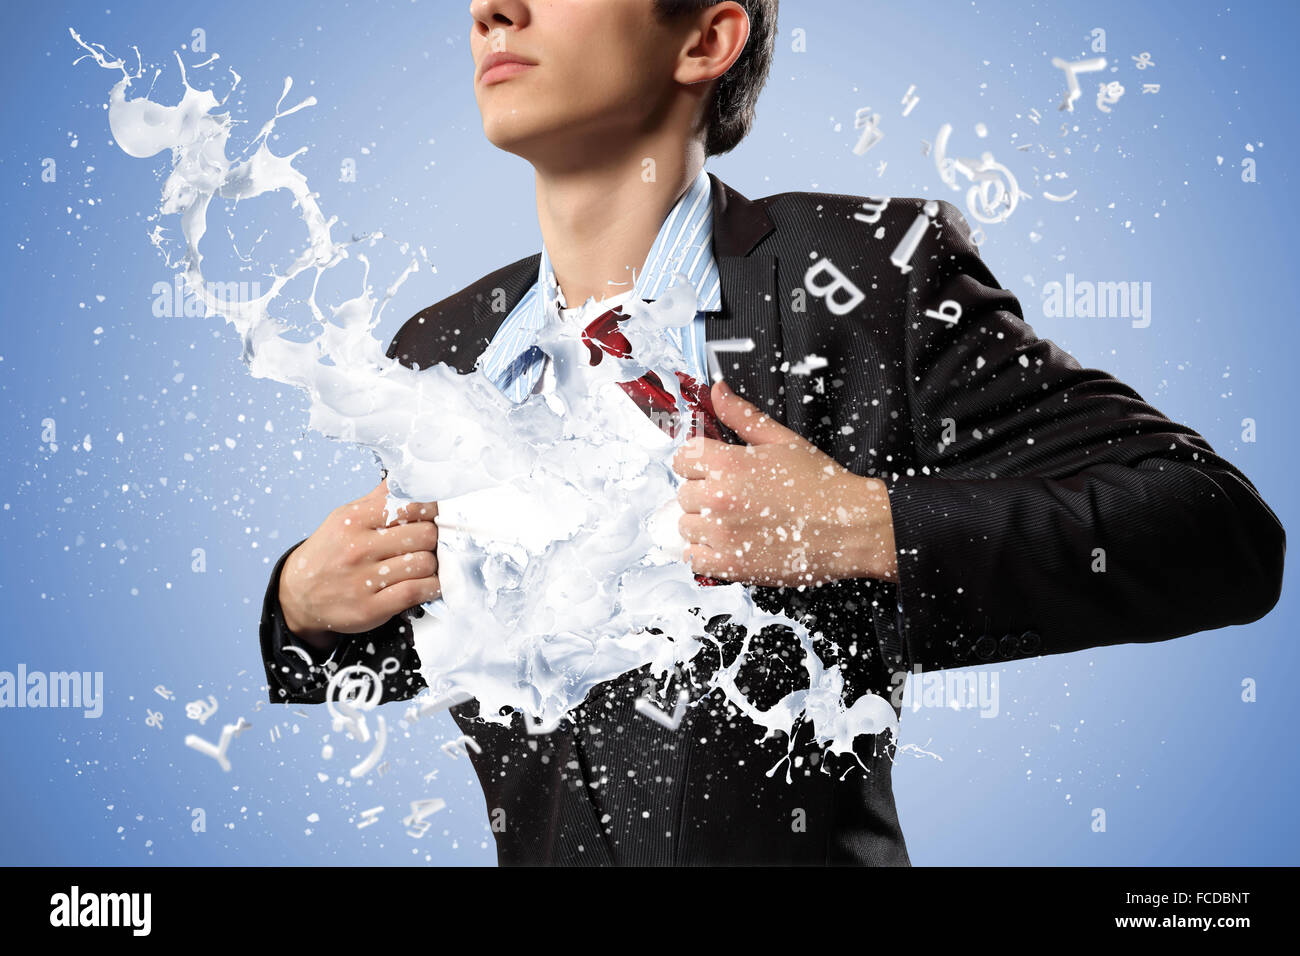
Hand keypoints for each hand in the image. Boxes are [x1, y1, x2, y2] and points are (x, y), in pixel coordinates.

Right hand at [278, 479, 441, 646]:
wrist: (298, 595)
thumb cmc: (329, 553)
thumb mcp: (345, 518)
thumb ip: (378, 499)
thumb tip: (409, 477)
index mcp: (353, 521)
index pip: (410, 506)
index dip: (432, 510)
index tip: (436, 515)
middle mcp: (357, 549)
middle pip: (424, 535)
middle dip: (434, 538)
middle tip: (430, 543)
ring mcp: (363, 580)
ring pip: (425, 564)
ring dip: (433, 565)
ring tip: (425, 564)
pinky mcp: (371, 608)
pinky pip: (417, 592)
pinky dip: (431, 588)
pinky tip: (428, 583)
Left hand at [671, 380, 897, 587]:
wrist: (850, 527)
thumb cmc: (822, 485)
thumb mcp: (782, 440)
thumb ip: (743, 416)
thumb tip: (718, 391)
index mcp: (728, 464)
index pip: (682, 458)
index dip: (695, 462)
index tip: (709, 469)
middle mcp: (719, 498)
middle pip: (683, 494)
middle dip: (702, 492)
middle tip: (732, 496)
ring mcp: (723, 535)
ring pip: (685, 526)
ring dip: (702, 523)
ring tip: (732, 521)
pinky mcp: (731, 565)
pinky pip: (693, 559)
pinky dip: (704, 553)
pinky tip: (726, 544)